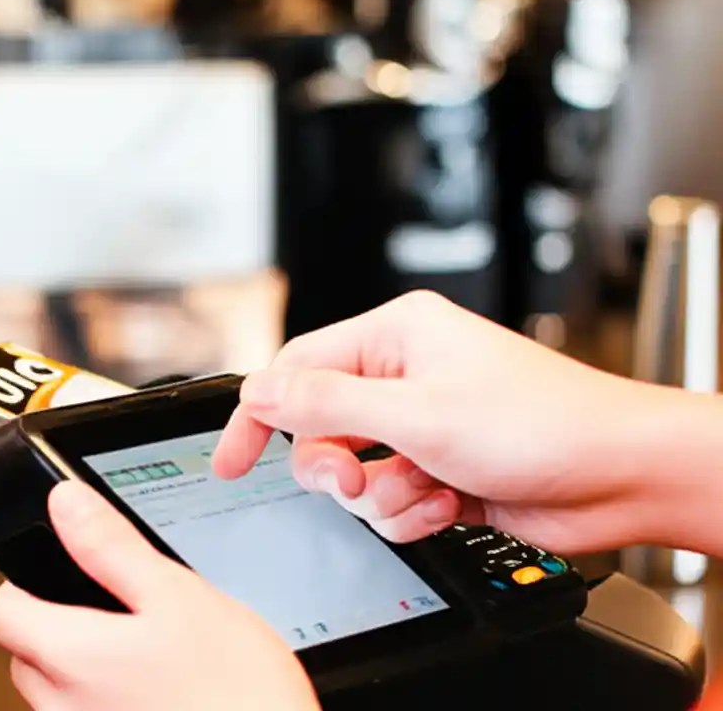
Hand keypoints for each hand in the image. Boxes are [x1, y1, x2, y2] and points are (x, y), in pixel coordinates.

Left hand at [0, 480, 318, 710]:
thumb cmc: (235, 691)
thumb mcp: (178, 596)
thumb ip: (111, 548)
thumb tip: (66, 503)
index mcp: (69, 656)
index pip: (3, 612)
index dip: (26, 584)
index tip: (64, 575)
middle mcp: (62, 705)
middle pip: (26, 654)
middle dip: (59, 627)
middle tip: (119, 613)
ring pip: (57, 692)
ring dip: (86, 670)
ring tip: (148, 655)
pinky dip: (111, 701)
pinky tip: (159, 692)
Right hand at [213, 290, 720, 555]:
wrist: (619, 477)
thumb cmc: (543, 423)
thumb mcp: (416, 412)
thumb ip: (325, 404)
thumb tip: (257, 392)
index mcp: (394, 336)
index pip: (295, 369)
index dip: (259, 415)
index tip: (231, 457)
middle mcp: (403, 377)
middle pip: (319, 430)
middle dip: (335, 467)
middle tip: (354, 480)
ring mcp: (421, 426)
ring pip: (353, 475)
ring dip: (382, 496)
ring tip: (427, 490)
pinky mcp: (438, 470)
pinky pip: (388, 501)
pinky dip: (410, 513)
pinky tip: (450, 503)